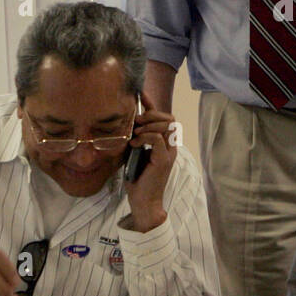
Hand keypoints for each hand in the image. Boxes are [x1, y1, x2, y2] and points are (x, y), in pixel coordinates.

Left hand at [123, 91, 175, 231]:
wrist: (143, 202)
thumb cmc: (137, 179)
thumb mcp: (133, 154)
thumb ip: (134, 139)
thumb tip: (125, 123)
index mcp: (164, 143)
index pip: (163, 117)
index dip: (152, 104)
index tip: (139, 94)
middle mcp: (170, 146)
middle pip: (169, 118)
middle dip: (152, 114)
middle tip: (136, 121)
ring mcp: (169, 153)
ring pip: (166, 126)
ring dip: (149, 125)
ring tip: (135, 132)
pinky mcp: (163, 160)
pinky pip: (158, 139)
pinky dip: (145, 138)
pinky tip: (134, 144)